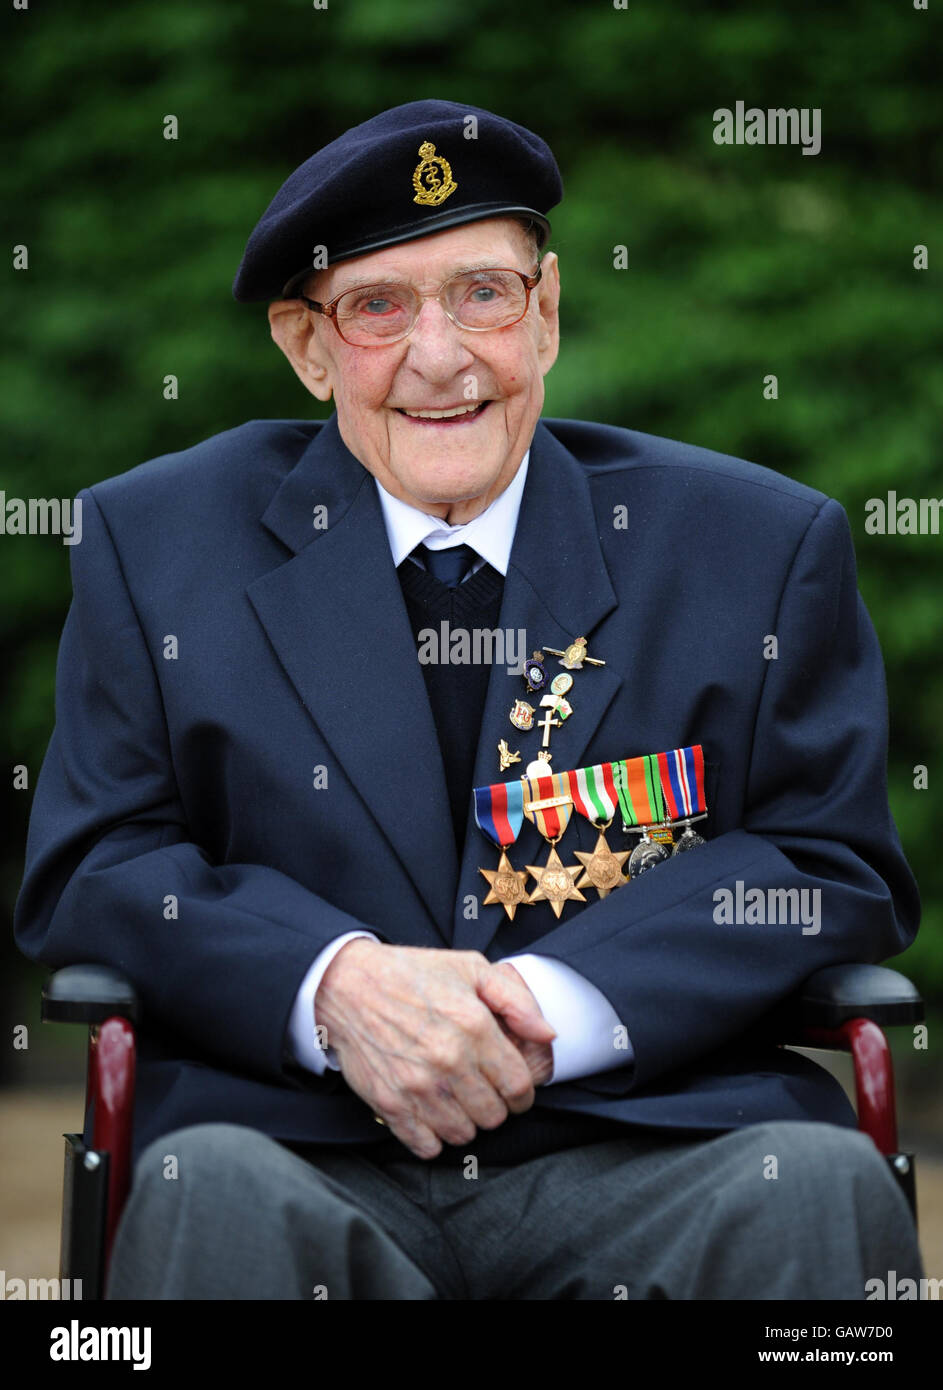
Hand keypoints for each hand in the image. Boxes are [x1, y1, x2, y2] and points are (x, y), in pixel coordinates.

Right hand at [315, 940, 555, 1158]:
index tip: (514, 1090)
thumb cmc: (411, 974)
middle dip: (495, 1106)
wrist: (346, 984)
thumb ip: (516, 1000)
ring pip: (464, 1134)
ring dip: (466, 1122)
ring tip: (456, 1101)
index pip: (519, 1086)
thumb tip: (548, 1035)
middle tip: (482, 1091)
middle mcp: (449, 1060)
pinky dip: (434, 1137)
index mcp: (474, 1027)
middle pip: (494, 1115)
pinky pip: (427, 1145)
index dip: (523, 1093)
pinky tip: (432, 1114)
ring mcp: (418, 1086)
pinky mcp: (390, 1104)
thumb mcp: (471, 968)